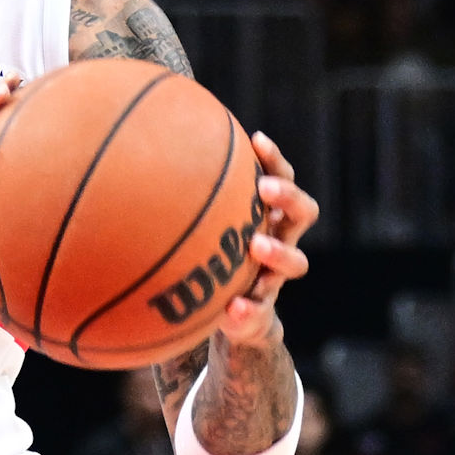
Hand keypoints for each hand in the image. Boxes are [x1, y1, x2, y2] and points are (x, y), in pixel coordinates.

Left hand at [202, 129, 320, 356]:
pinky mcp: (262, 310)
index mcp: (270, 216)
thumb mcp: (209, 228)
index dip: (275, 160)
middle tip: (265, 188)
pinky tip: (232, 307)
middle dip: (288, 196)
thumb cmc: (217, 255)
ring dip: (278, 252)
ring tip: (256, 246)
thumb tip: (150, 151)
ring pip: (296, 262)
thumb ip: (193, 199)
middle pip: (304, 212)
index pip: (283, 179)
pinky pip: (261, 311)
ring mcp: (276, 276)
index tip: (256, 140)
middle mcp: (281, 241)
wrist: (234, 315)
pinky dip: (248, 309)